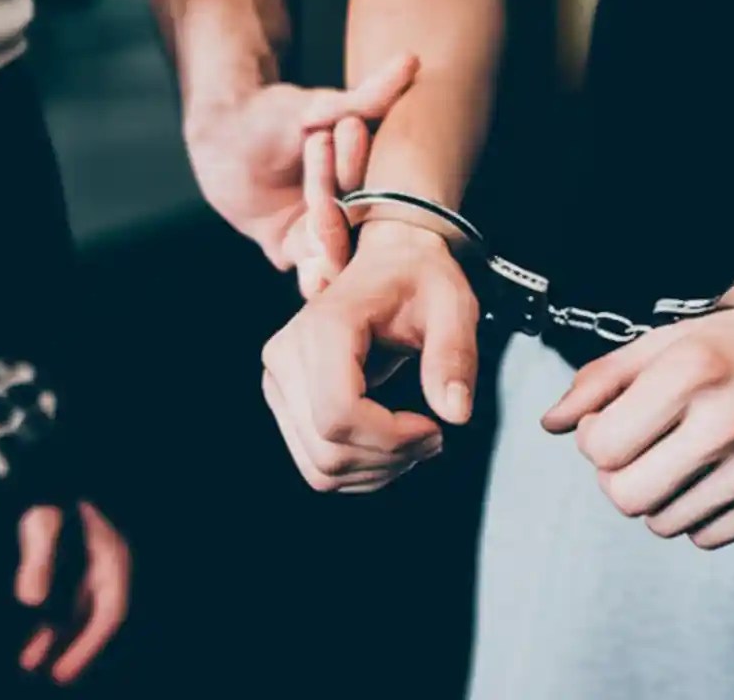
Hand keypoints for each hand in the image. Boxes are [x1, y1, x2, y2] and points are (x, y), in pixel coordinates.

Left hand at [15, 501, 130, 684]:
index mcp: (110, 558)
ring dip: (53, 631)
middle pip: (91, 616)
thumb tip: (31, 600)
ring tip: (27, 656)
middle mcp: (104, 564)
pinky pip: (63, 591)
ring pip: (75, 606)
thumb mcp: (45, 519)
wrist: (54, 455)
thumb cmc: (58, 484)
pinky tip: (26, 622)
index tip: (62, 672)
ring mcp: (88, 559)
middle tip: (42, 670)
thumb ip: (38, 558)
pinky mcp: (69, 553)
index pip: (108, 613)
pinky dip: (47, 611)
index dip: (87, 648)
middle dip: (67, 646)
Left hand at [184, 54, 417, 285]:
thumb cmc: (272, 113)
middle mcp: (346, 209)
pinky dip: (309, 278)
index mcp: (361, 178)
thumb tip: (411, 58)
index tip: (349, 160)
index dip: (357, 176)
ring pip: (332, 254)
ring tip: (328, 270)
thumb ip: (365, 96)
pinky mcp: (286, 248)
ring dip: (332, 263)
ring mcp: (317, 232)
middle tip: (333, 228)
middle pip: (355, 229)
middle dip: (344, 229)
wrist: (222, 132)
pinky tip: (314, 286)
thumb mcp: (318, 106)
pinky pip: (303, 270)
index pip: (372, 188)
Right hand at [261, 221, 479, 491]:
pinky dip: (360, 470)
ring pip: (320, 467)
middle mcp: (287, 355)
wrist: (388, 262)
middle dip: (391, 457)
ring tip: (413, 438)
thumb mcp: (452, 306)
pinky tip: (389, 444)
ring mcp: (279, 380)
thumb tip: (454, 412)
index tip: (433, 427)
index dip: (392, 438)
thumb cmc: (418, 280)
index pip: (339, 414)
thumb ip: (454, 356)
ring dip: (377, 470)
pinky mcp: (284, 400)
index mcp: (324, 326)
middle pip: (329, 449)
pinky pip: (316, 465)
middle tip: (433, 435)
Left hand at [541, 298, 733, 548]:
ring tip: (676, 457)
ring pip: (661, 523)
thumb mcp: (662, 343)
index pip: (601, 447)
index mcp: (692, 371)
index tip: (612, 421)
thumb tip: (551, 423)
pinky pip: (704, 536)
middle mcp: (728, 421)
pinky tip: (707, 476)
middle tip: (638, 447)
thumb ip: (598, 381)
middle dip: (617, 475)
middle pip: (626, 495)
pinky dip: (694, 513)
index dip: (595, 438)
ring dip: (656, 496)